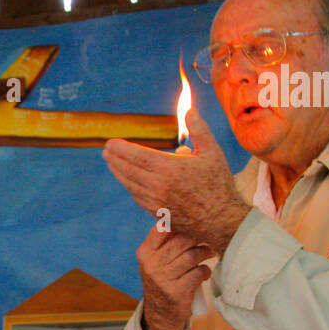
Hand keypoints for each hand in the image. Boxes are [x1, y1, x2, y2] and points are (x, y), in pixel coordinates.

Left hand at [103, 106, 250, 252]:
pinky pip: (138, 197)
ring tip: (111, 163)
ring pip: (130, 184)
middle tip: (106, 151)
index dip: (121, 148)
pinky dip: (131, 186)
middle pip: (128, 170)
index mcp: (169, 169)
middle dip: (114, 159)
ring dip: (118, 172)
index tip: (110, 142)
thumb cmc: (219, 184)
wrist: (222, 220)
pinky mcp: (156, 213)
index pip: (137, 156)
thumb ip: (199, 130)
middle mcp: (158, 186)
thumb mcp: (212, 152)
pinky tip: (129, 181)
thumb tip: (189, 109)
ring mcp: (155, 201)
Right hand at [136, 224, 213, 329]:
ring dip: (205, 253)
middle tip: (207, 238)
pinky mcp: (177, 291)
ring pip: (192, 256)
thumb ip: (165, 241)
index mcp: (145, 252)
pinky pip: (198, 273)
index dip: (179, 223)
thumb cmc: (163, 278)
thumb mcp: (155, 260)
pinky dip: (205, 271)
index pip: (161, 229)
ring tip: (209, 253)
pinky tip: (204, 273)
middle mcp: (151, 265)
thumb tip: (188, 217)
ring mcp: (163, 279)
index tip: (192, 222)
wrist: (161, 311)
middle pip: (182, 241)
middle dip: (198, 237)